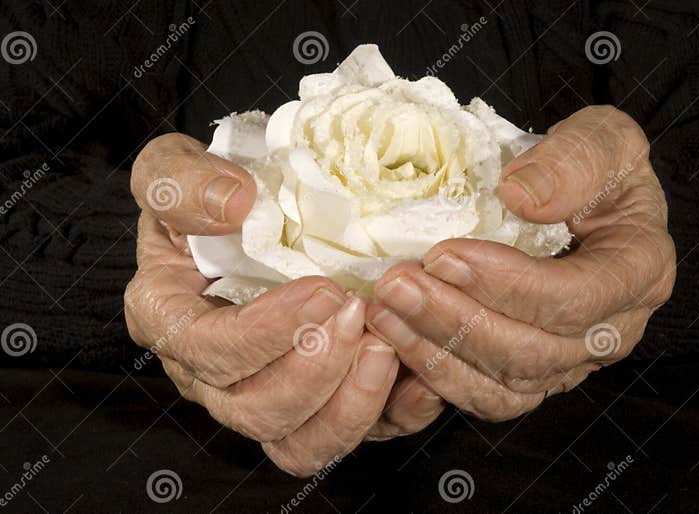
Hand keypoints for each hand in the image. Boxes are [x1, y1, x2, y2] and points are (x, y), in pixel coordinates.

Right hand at [124, 133, 398, 475]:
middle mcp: (213, 374)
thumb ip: (180, 183)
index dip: (264, 333)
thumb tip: (232, 206)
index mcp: (171, 321)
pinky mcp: (320, 402)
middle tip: (358, 314)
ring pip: (299, 444)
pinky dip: (391, 417)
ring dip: (350, 406)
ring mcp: (267, 394)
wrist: (253, 213)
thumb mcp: (173, 168)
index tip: (322, 291)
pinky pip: (352, 434)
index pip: (206, 352)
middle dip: (313, 372)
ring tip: (387, 348)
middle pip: (254, 411)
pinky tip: (420, 379)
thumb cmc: (209, 196)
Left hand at [366, 106, 675, 420]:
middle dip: (458, 322)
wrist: (579, 198)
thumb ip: (574, 159)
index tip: (444, 254)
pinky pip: (488, 397)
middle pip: (535, 351)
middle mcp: (611, 331)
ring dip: (438, 353)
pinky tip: (397, 345)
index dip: (508, 284)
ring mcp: (571, 361)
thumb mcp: (601, 138)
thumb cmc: (592, 167)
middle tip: (396, 285)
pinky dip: (439, 378)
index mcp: (638, 272)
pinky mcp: (533, 375)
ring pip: (507, 384)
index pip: (577, 298)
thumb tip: (519, 197)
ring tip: (384, 313)